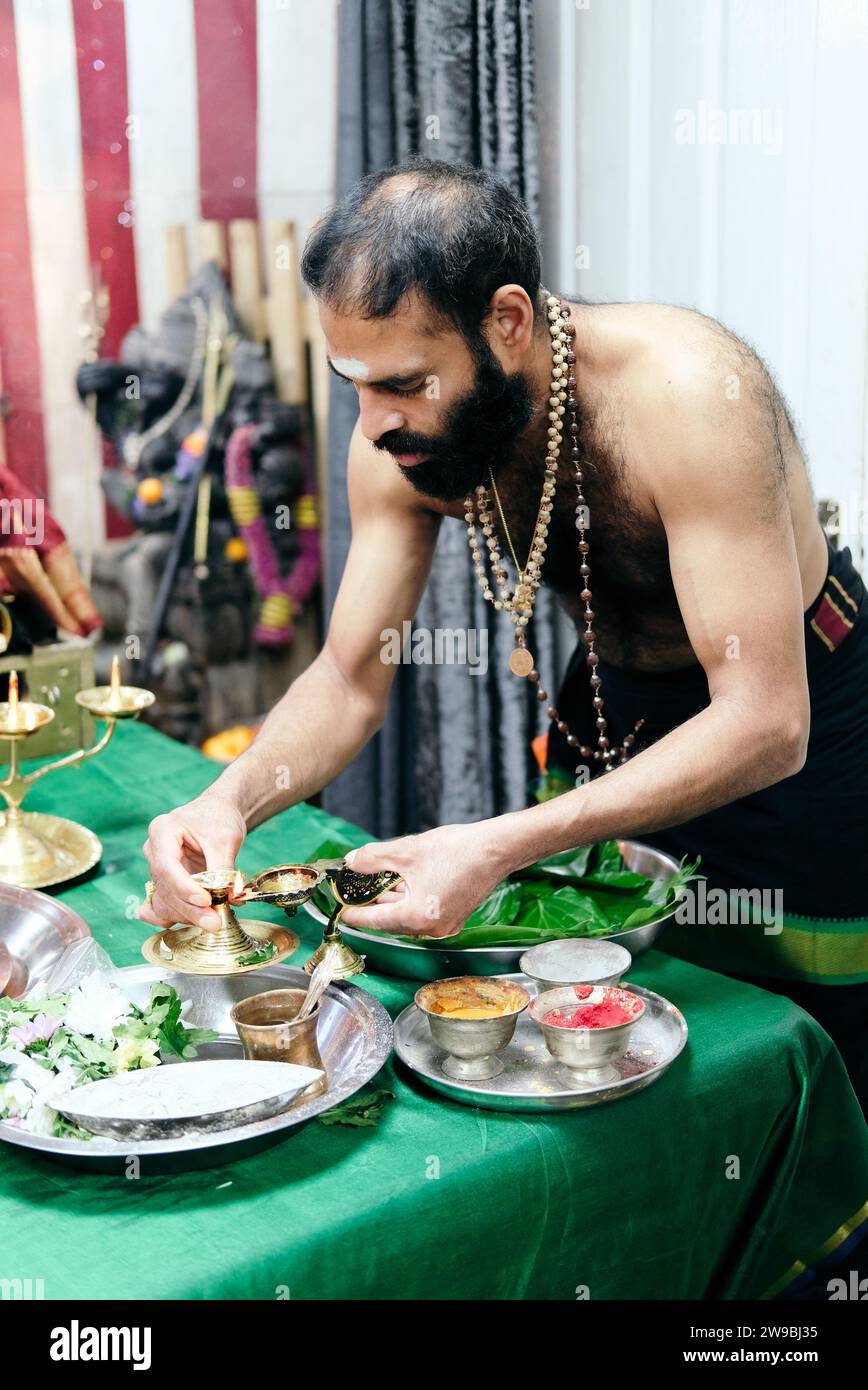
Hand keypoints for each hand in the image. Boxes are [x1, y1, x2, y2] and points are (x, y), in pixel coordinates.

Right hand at [139, 793, 246, 930]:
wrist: (217, 814)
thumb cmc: (219, 819)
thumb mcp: (226, 839)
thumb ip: (224, 869)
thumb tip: (229, 898)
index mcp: (162, 830)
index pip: (167, 866)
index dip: (184, 888)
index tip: (206, 902)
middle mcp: (153, 851)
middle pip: (165, 888)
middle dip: (190, 909)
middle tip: (214, 923)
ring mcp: (156, 869)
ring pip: (164, 902)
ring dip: (187, 915)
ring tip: (214, 920)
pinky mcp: (165, 883)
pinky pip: (163, 906)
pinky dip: (178, 916)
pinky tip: (193, 921)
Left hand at [339, 822, 507, 938]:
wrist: (496, 849)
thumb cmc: (457, 851)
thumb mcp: (406, 850)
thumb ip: (373, 858)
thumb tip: (352, 862)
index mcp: (416, 917)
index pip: (375, 920)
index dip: (354, 912)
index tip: (340, 909)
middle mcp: (431, 929)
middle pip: (390, 919)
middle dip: (373, 901)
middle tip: (356, 887)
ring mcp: (444, 926)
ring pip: (406, 915)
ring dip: (391, 899)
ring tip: (377, 881)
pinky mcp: (453, 917)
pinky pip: (421, 912)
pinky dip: (409, 899)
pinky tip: (401, 881)